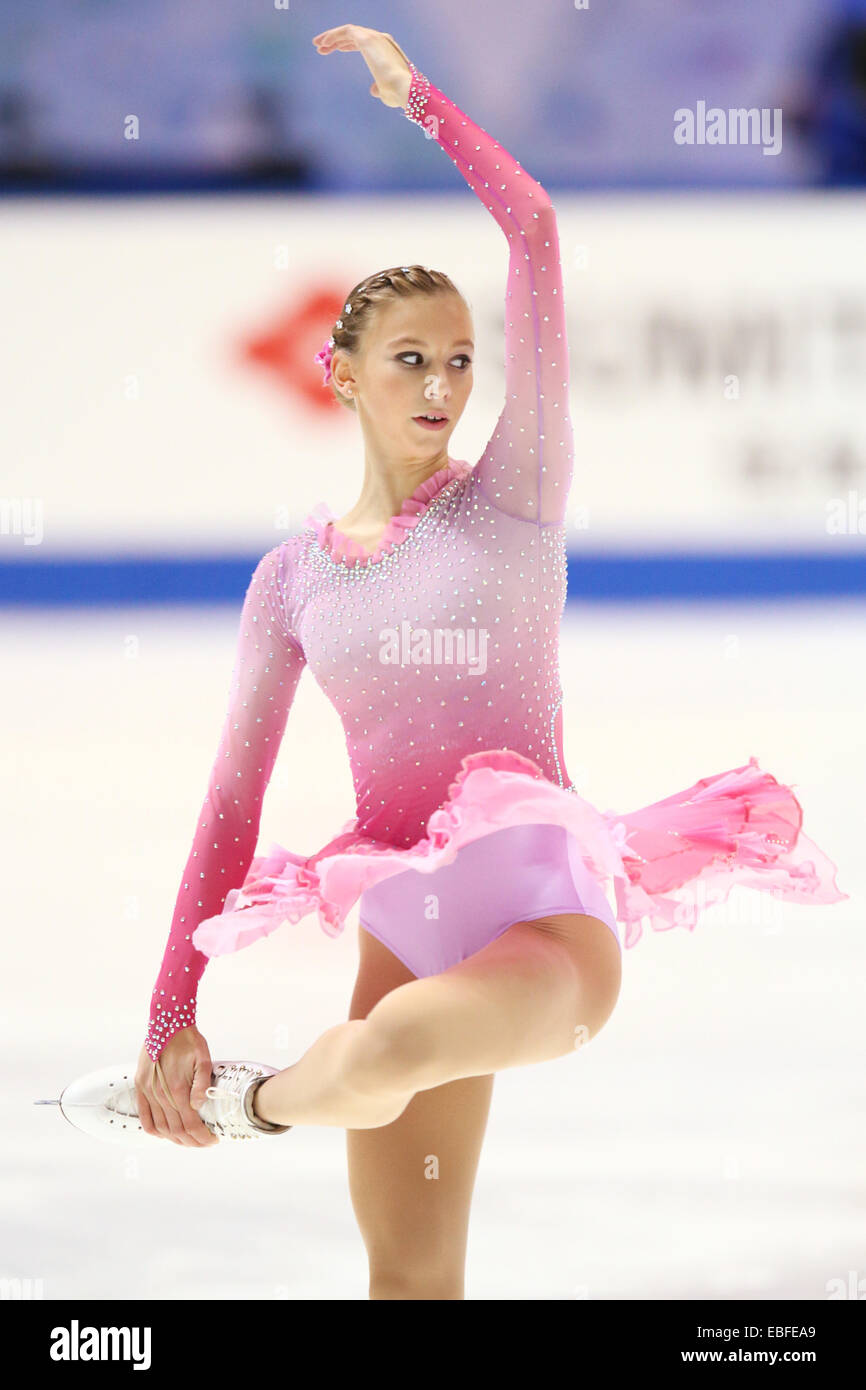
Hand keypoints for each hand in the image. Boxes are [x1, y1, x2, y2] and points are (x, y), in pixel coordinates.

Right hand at [134, 1027, 217, 1146]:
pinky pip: (144, 1115)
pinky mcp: (141, 1086)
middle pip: (176, 1130)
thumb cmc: (189, 1040)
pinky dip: (154, 1129)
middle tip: (203, 1143)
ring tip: (187, 1140)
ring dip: (174, 1138)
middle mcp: (161, 1094)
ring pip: (161, 1127)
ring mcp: (149, 1091)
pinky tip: (163, 1134)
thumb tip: (199, 1105)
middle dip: (191, 1141)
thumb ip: (202, 1084)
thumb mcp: (204, 1059)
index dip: (201, 1137)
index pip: (190, 1124)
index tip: (211, 1141)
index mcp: (178, 1089)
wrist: (168, 1023)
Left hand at [312, 25, 412, 108]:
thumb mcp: (386, 90)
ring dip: (332, 36)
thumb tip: (373, 90)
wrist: (404, 89)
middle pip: (353, 34)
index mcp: (385, 48)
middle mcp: (380, 39)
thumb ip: (379, 86)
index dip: (346, 44)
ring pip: (348, 31)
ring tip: (318, 45)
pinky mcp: (367, 39)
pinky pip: (346, 32)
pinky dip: (334, 35)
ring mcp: (374, 37)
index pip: (362, 41)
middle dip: (336, 39)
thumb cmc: (398, 93)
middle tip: (320, 46)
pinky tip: (324, 44)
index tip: (332, 49)